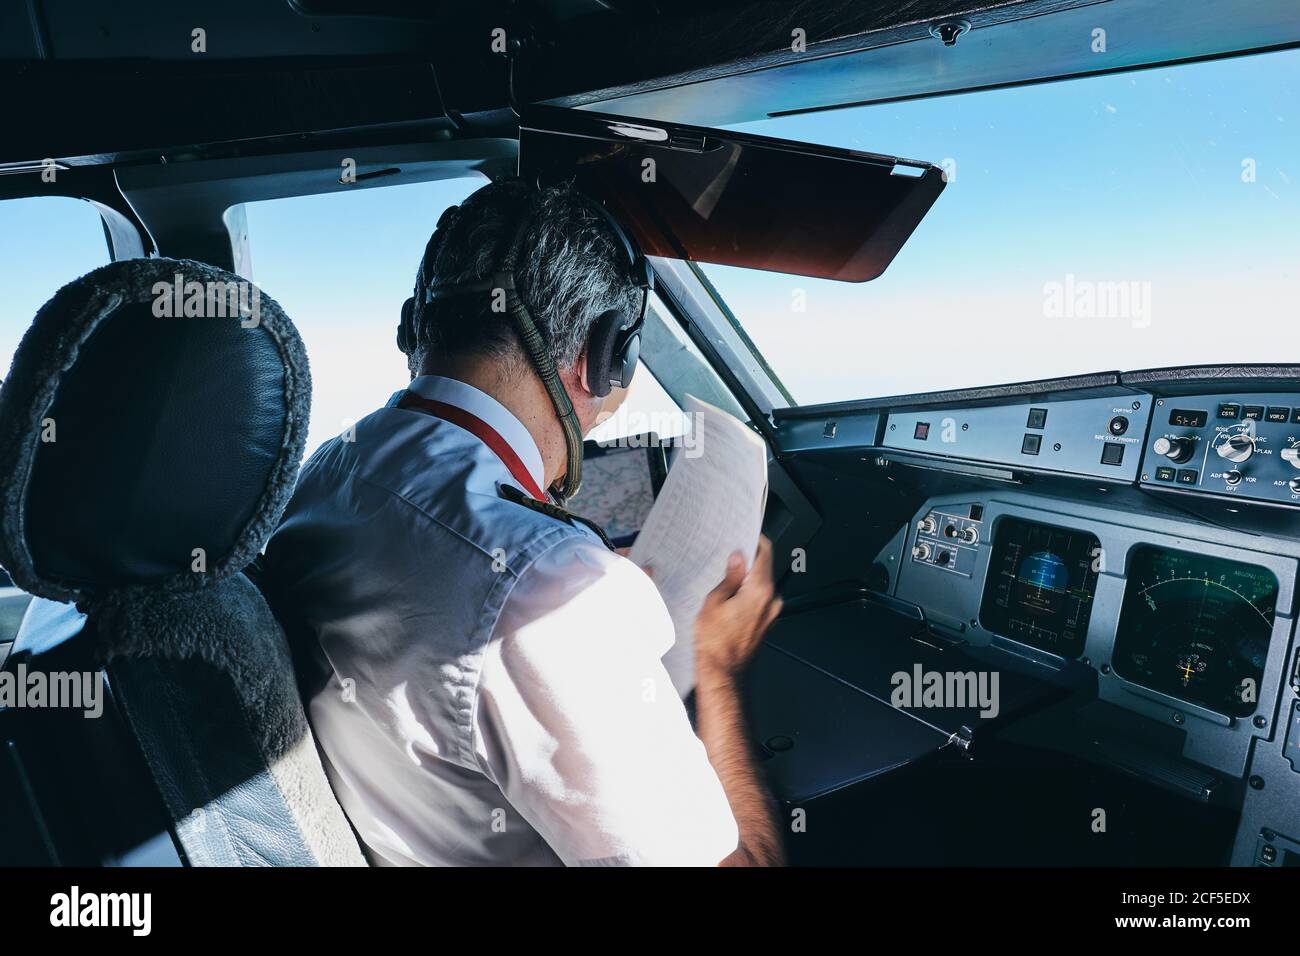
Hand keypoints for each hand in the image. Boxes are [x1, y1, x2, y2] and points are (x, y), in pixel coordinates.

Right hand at [694, 535, 781, 677]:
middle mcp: (771, 600)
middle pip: (763, 568)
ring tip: (723, 579)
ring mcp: (771, 613)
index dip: (754, 540)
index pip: (765, 553)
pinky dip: (747, 593)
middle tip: (727, 556)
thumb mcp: (714, 602)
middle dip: (746, 561)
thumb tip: (738, 559)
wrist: (723, 673)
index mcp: (760, 590)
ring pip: (761, 585)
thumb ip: (730, 577)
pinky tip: (729, 597)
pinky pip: (759, 599)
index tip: (744, 534)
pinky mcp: (766, 622)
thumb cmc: (716, 643)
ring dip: (746, 578)